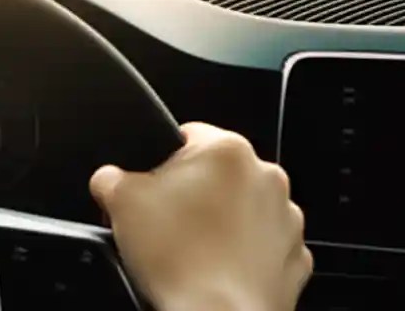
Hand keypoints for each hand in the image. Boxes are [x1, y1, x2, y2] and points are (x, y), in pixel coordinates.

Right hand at [89, 122, 310, 310]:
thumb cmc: (178, 259)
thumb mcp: (118, 201)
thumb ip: (110, 176)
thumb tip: (110, 179)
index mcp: (226, 150)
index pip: (187, 135)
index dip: (161, 163)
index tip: (150, 188)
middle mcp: (266, 177)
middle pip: (216, 174)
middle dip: (192, 194)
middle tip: (165, 223)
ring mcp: (286, 218)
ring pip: (241, 209)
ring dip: (219, 222)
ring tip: (191, 250)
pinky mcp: (295, 256)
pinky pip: (261, 246)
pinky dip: (241, 254)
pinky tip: (214, 269)